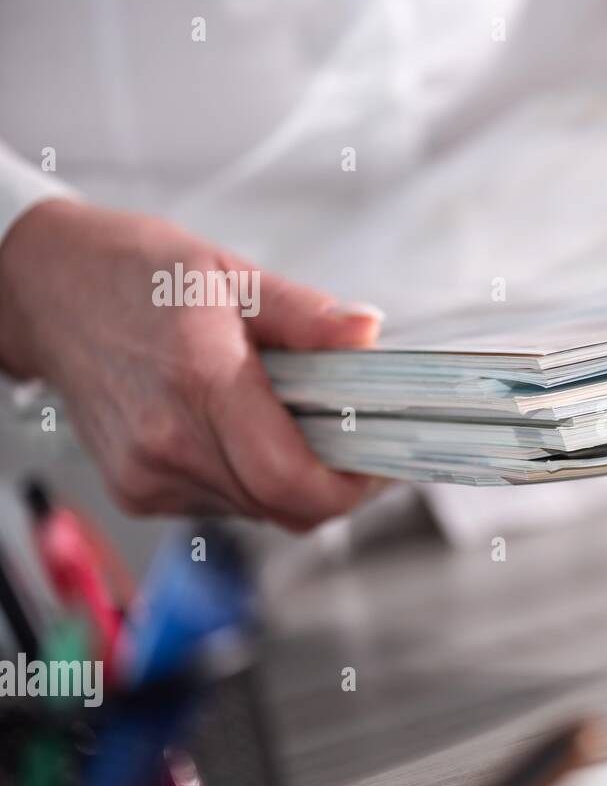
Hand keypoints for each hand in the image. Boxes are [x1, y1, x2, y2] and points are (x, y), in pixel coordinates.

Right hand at [0, 198, 382, 528]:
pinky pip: (222, 505)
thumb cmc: (135, 274)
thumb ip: (305, 315)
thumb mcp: (231, 273)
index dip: (348, 487)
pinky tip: (244, 433)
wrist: (46, 291)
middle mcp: (168, 442)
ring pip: (258, 512)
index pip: (290, 479)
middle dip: (332, 485)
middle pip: (284, 507)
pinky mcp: (136, 492)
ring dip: (291, 482)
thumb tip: (366, 331)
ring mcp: (147, 475)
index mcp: (201, 382)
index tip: (380, 465)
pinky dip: (251, 481)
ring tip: (295, 425)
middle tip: (358, 447)